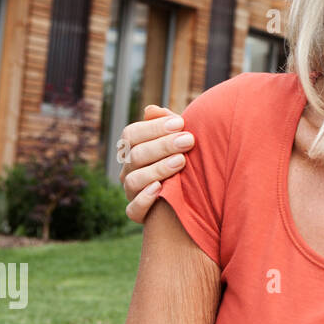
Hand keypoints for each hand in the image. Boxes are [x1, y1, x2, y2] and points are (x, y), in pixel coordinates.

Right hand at [119, 105, 194, 223]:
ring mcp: (131, 191)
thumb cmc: (186, 155)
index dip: (154, 128)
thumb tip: (151, 110)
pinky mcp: (138, 213)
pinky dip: (144, 200)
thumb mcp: (179, 137)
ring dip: (157, 169)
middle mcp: (128, 169)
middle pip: (136, 155)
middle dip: (163, 146)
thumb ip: (168, 124)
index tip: (180, 123)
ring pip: (134, 180)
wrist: (195, 193)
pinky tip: (160, 189)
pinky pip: (133, 210)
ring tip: (180, 162)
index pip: (132, 134)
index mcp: (133, 149)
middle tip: (189, 140)